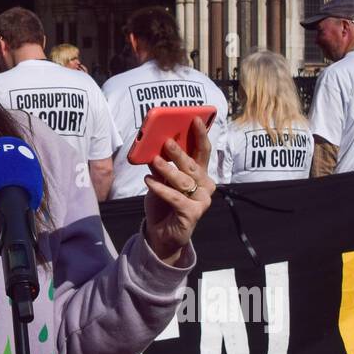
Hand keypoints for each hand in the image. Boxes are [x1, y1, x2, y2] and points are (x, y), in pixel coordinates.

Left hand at [141, 118, 214, 261]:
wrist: (161, 234)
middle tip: (166, 141)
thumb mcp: (160, 180)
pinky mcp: (193, 213)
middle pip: (192, 165)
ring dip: (167, 170)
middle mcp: (205, 185)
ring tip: (153, 161)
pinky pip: (175, 197)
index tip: (195, 119)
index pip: (202, 151)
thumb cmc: (163, 203)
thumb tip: (154, 146)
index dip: (200, 134)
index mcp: (199, 173)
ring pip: (183, 181)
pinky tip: (148, 181)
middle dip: (179, 152)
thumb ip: (161, 164)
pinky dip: (161, 189)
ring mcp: (201, 200)